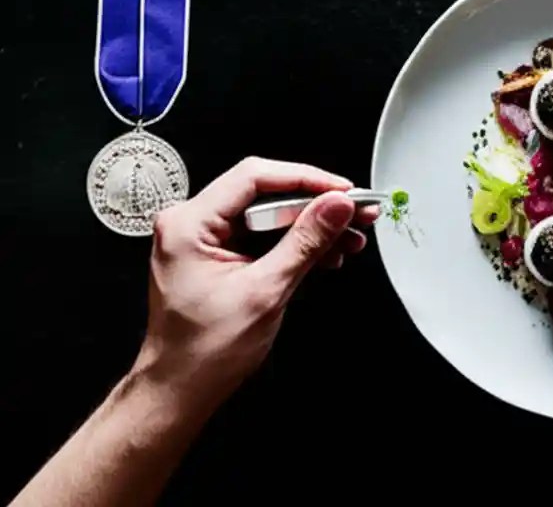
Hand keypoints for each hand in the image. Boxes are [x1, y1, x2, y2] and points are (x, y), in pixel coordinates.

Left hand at [131, 157, 374, 412]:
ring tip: (349, 237)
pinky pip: (265, 237)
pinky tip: (327, 254)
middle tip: (356, 212)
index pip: (254, 178)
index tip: (342, 191)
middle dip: (316, 206)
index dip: (305, 179)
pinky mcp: (220, 255)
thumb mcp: (265, 291)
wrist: (182, 388)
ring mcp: (206, 240)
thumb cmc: (203, 351)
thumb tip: (336, 206)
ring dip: (312, 227)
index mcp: (189, 225)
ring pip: (271, 217)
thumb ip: (305, 242)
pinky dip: (297, 244)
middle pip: (266, 195)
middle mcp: (192, 225)